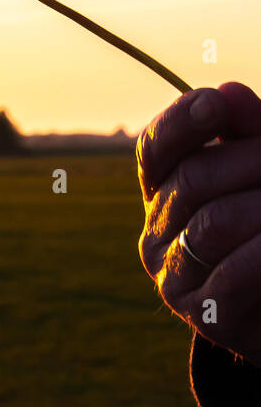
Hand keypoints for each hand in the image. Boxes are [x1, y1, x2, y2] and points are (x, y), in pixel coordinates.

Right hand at [138, 82, 260, 366]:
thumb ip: (249, 134)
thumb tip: (228, 92)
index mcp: (167, 192)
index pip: (156, 148)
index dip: (180, 121)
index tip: (216, 102)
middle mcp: (157, 231)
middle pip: (194, 178)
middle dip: (252, 160)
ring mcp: (173, 275)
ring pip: (214, 223)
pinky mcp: (203, 314)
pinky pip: (234, 272)